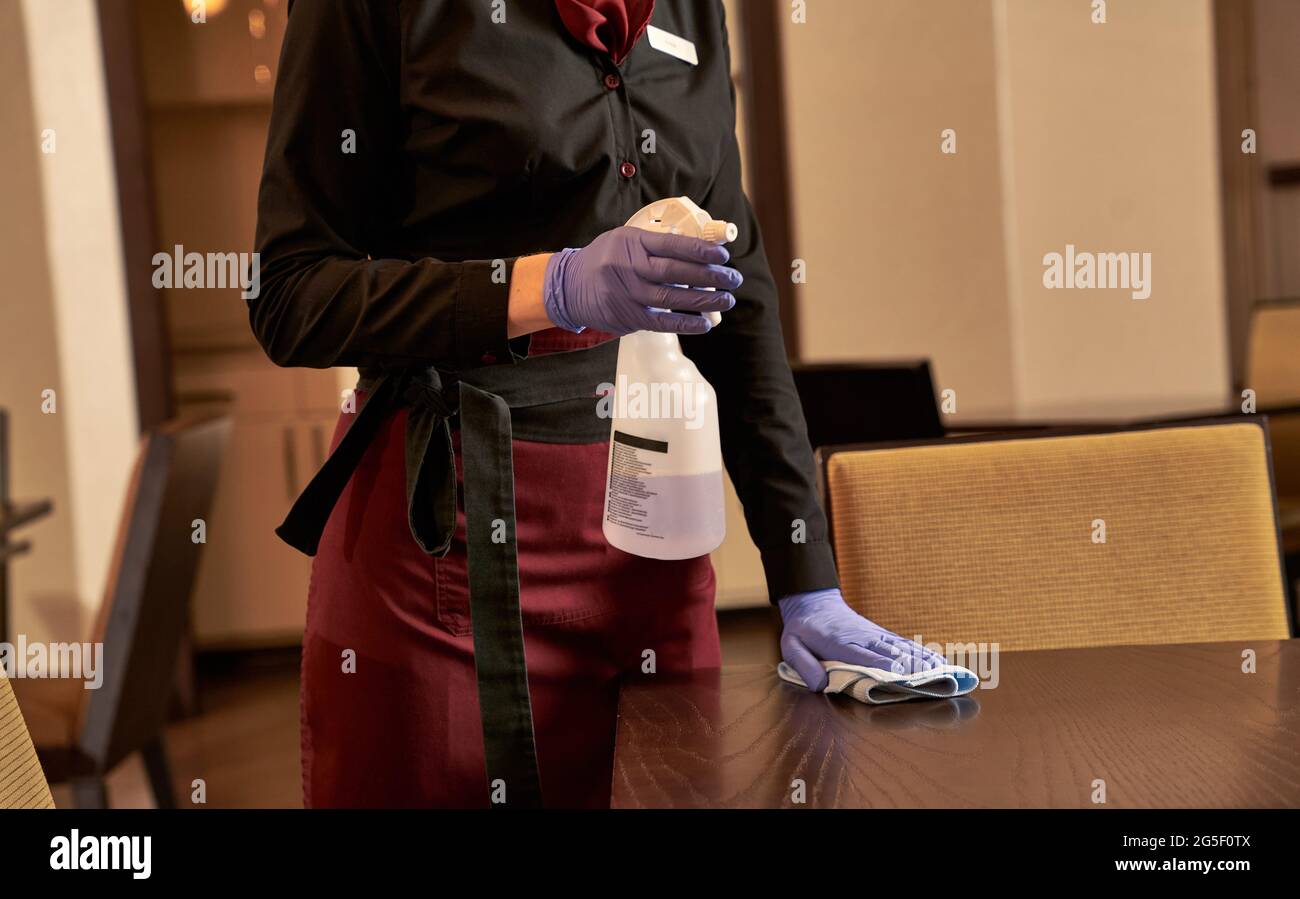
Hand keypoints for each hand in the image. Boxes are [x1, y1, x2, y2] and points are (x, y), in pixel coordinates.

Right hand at [543, 226, 740, 334]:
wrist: (570, 285)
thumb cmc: (607, 258)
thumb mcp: (626, 240)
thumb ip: (656, 244)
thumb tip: (701, 250)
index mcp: (632, 242)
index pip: (672, 245)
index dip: (700, 250)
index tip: (723, 255)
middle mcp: (628, 267)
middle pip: (674, 272)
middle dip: (709, 276)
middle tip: (733, 279)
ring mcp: (626, 293)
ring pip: (670, 298)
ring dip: (703, 301)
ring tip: (727, 300)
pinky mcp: (626, 317)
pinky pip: (660, 322)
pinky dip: (685, 323)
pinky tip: (705, 323)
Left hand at [778, 588, 947, 691]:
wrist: (813, 603)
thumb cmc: (802, 630)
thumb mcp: (791, 645)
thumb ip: (803, 665)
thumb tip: (820, 686)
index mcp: (840, 642)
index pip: (863, 655)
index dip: (882, 665)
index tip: (901, 676)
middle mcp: (862, 637)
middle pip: (889, 653)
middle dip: (910, 667)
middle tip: (932, 679)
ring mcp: (874, 635)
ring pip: (901, 648)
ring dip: (923, 660)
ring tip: (943, 672)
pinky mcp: (881, 634)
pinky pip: (904, 644)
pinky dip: (922, 653)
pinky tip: (938, 662)